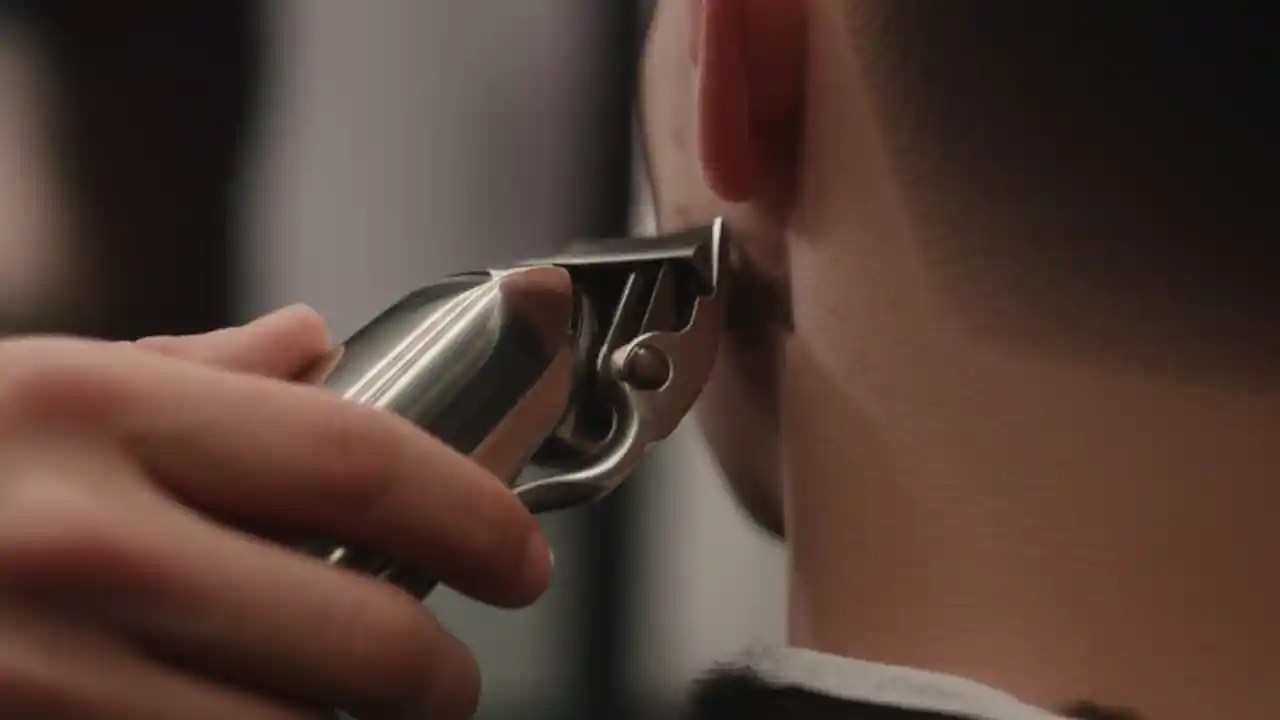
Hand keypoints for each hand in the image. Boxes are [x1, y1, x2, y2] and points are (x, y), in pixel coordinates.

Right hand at [0, 305, 551, 718]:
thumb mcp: (31, 381)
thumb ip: (190, 372)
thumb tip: (314, 347)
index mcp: (98, 414)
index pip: (360, 463)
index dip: (475, 518)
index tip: (521, 563)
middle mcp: (81, 544)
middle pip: (360, 636)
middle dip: (441, 678)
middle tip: (450, 678)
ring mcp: (43, 676)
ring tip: (350, 719)